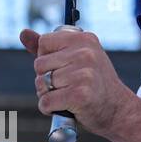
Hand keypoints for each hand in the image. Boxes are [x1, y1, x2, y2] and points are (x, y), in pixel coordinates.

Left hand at [20, 27, 134, 137]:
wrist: (117, 109)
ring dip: (48, 95)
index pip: (43, 43)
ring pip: (41, 84)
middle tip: (67, 85)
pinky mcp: (79, 95)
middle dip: (46, 79)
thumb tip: (23, 33)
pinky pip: (45, 102)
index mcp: (84, 39)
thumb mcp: (74, 58)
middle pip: (39, 65)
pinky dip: (49, 109)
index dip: (47, 59)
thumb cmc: (92, 83)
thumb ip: (48, 47)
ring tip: (68, 95)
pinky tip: (65, 107)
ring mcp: (83, 74)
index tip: (64, 67)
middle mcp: (85, 53)